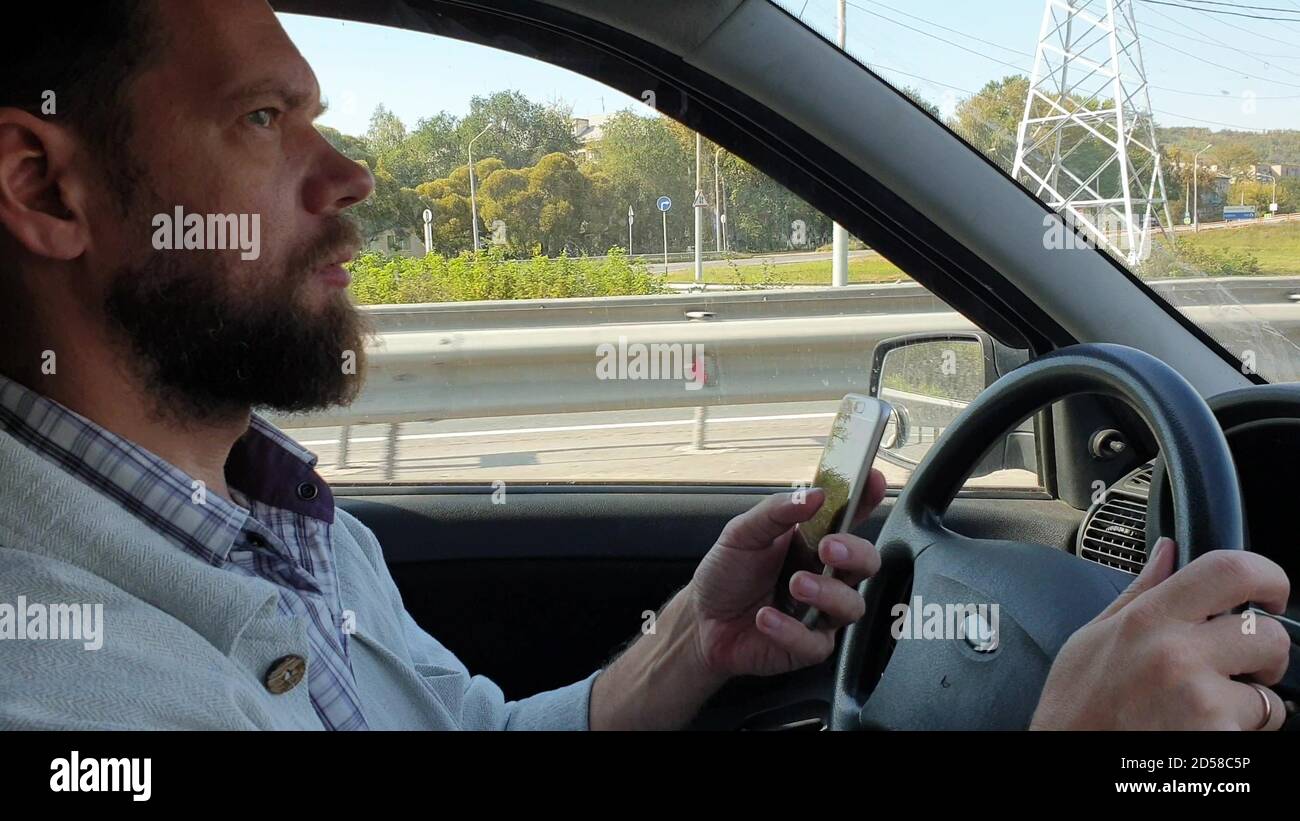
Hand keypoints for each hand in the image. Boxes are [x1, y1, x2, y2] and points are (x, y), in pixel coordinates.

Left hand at [683, 469, 886, 678]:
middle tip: (828, 548)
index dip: (867, 498)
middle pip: (867, 563)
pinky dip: (790, 630)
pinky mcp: (808, 646)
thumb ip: (777, 512)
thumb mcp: (741, 533)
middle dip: (855, 553)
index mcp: (813, 542)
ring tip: (795, 584)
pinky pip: (816, 642)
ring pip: (851, 605)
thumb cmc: (727, 574)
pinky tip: (766, 618)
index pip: (849, 517)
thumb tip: (814, 494)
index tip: (873, 481)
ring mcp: (820, 612)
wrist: (701, 620)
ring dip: (826, 593)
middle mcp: (824, 575)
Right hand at [1031, 537, 1291, 729]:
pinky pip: (1256, 732)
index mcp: (1148, 618)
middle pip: (1269, 636)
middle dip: (1264, 655)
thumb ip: (1139, 591)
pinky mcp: (1214, 737)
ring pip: (1268, 695)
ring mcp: (1198, 699)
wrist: (1066, 758)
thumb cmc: (1077, 705)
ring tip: (1208, 709)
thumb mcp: (1093, 636)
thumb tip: (1168, 552)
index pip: (1231, 570)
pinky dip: (1237, 735)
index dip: (1268, 576)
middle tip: (1239, 668)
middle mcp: (1176, 653)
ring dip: (1251, 705)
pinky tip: (1198, 732)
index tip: (1269, 592)